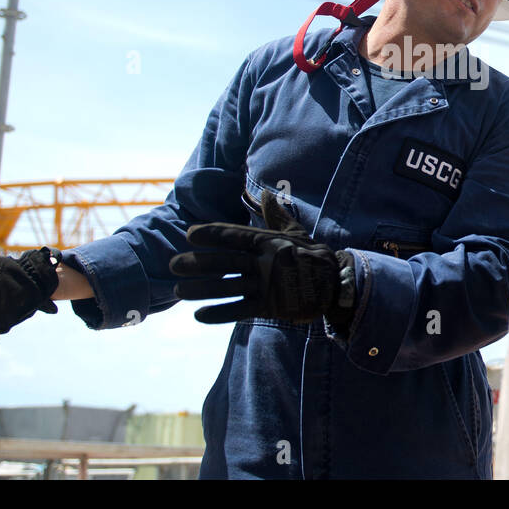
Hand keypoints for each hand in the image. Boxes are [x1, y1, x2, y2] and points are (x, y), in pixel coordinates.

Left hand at [171, 193, 354, 325]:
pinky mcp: (269, 306)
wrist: (335, 284)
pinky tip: (199, 315)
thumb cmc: (311, 255)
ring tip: (179, 291)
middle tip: (174, 265)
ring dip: (202, 289)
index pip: (234, 236)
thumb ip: (275, 215)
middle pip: (225, 262)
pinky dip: (219, 313)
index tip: (190, 234)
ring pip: (227, 287)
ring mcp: (266, 285)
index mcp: (268, 242)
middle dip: (198, 263)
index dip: (211, 234)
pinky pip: (239, 310)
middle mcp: (264, 262)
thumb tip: (266, 193)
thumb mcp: (295, 232)